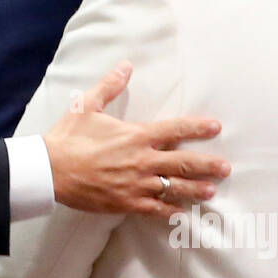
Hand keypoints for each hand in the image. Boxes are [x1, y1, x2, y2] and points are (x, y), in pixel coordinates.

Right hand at [42, 60, 228, 215]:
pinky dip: (170, 211)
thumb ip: (110, 86)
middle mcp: (141, 161)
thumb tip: (125, 65)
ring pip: (174, 188)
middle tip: (226, 168)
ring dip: (195, 189)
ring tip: (212, 191)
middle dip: (208, 165)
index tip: (215, 127)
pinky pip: (155, 209)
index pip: (175, 130)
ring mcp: (136, 184)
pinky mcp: (126, 203)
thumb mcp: (87, 105)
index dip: (198, 128)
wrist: (50, 170)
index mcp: (136, 135)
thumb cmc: (68, 137)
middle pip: (183, 163)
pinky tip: (182, 212)